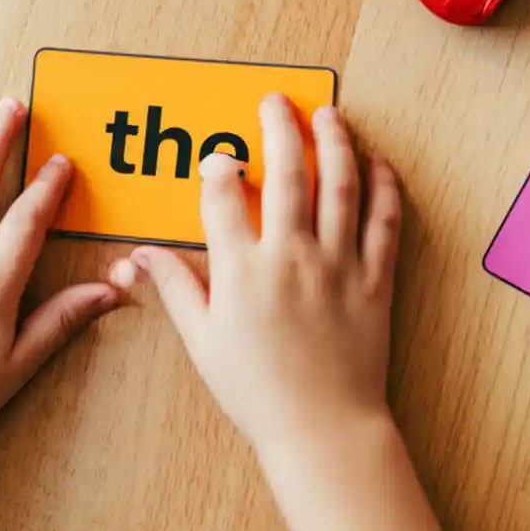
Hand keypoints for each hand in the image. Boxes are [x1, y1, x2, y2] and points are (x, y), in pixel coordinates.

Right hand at [114, 95, 401, 451]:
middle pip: (285, 173)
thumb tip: (143, 256)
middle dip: (278, 127)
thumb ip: (177, 289)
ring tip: (327, 114)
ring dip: (334, 141)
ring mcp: (338, 265)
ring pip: (339, 185)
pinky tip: (377, 163)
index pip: (223, 197)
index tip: (216, 157)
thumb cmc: (258, 391)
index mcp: (242, 272)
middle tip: (274, 101)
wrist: (322, 429)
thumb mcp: (204, 342)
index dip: (216, 168)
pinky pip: (385, 221)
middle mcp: (291, 258)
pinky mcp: (375, 279)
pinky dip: (384, 186)